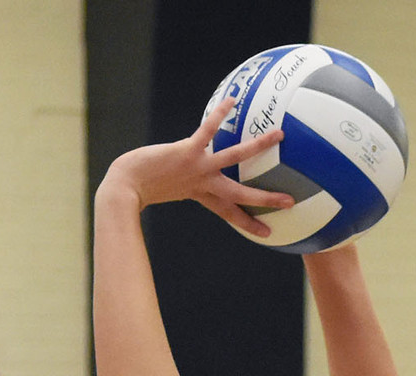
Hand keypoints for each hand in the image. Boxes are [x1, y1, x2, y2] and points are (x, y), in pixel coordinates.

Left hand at [99, 98, 293, 235]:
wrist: (124, 185)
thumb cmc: (141, 186)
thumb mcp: (167, 187)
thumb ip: (183, 182)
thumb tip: (188, 178)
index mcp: (201, 194)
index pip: (230, 213)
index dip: (249, 224)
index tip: (268, 234)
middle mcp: (204, 183)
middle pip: (241, 195)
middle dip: (266, 199)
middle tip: (291, 202)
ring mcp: (198, 167)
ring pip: (234, 158)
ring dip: (258, 146)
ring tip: (279, 135)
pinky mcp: (187, 151)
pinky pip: (208, 131)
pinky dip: (220, 115)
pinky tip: (232, 101)